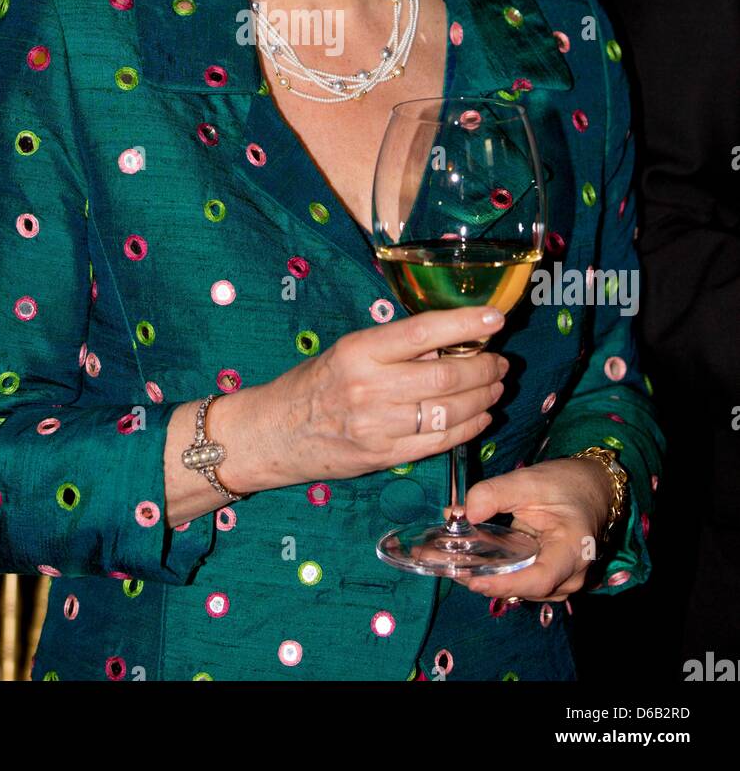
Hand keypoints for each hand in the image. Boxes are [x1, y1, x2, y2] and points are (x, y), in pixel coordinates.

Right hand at [258, 306, 510, 488]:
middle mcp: (369, 387)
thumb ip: (394, 347)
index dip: (465, 324)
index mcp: (359, 351)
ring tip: (494, 386)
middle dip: (484, 367)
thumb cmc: (314, 383)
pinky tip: (480, 417)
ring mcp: (377, 426)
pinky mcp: (383, 456)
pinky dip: (468, 428)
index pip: (423, 332)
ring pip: (450, 410)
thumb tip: (452, 340)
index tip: (495, 318)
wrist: (275, 433)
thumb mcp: (348, 351)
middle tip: (499, 362)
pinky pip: (439, 441)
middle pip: (446, 375)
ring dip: (483, 398)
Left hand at [457, 456, 613, 601]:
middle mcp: (573, 573)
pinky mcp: (552, 577)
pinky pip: (524, 583)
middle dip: (487, 581)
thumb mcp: (529, 481)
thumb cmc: (566, 484)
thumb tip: (462, 513)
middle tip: (447, 566)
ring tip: (453, 565)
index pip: (540, 579)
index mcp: (574, 548)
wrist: (592, 488)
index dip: (505, 583)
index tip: (473, 579)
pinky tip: (471, 563)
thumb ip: (495, 493)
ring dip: (489, 579)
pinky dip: (498, 575)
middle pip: (527, 588)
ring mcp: (564, 580)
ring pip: (523, 590)